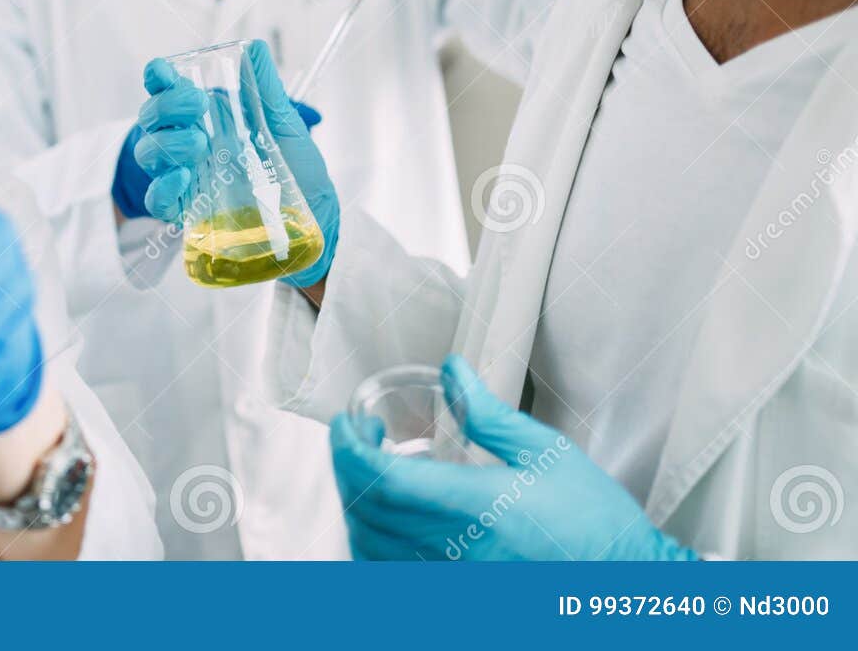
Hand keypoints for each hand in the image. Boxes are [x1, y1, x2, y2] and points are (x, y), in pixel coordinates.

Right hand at [133, 40, 337, 286]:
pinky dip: (163, 187)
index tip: (163, 72)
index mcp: (209, 118)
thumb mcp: (287, 126)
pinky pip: (157, 200)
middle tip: (197, 106)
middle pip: (151, 119)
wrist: (317, 226)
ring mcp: (186, 179)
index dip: (158, 78)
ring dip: (167, 143)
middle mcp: (191, 145)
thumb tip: (253, 48)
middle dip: (166, 107)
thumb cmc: (301, 175)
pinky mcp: (188, 214)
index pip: (168, 91)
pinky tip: (182, 178)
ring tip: (199, 145)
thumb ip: (266, 89)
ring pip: (148, 154)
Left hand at [330, 355, 698, 560]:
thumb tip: (451, 371)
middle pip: (366, 511)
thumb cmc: (595, 524)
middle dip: (348, 468)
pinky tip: (387, 522)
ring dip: (357, 507)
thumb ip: (488, 414)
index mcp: (475, 508)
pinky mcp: (452, 603)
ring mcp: (449, 584)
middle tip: (358, 438)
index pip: (381, 479)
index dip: (349, 448)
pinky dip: (372, 547)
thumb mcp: (546, 454)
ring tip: (373, 475)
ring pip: (369, 549)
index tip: (346, 424)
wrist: (626, 589)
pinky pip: (388, 577)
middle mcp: (453, 553)